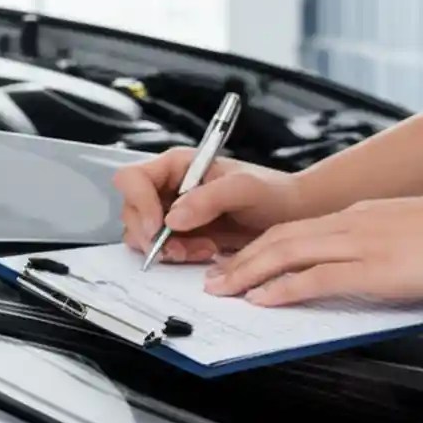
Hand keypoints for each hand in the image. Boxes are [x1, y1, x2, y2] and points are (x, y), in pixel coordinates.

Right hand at [113, 148, 305, 261]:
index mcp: (176, 166)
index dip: (138, 203)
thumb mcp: (245, 188)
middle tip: (180, 248)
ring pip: (142, 234)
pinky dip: (179, 257)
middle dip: (152, 235)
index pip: (132, 179)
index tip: (159, 227)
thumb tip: (173, 218)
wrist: (291, 216)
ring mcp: (171, 212)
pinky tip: (207, 252)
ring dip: (168, 248)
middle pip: (130, 211)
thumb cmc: (273, 193)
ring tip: (204, 248)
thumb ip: (208, 198)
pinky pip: (161, 250)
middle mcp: (168, 187)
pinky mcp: (179, 235)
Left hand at [204, 180, 422, 305]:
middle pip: (278, 239)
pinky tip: (263, 299)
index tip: (235, 263)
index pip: (294, 230)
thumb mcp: (410, 234)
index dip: (258, 248)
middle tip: (213, 279)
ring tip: (222, 290)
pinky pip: (317, 277)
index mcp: (359, 216)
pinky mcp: (376, 268)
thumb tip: (366, 267)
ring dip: (247, 273)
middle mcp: (351, 225)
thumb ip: (381, 245)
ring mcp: (361, 245)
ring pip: (286, 253)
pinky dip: (283, 288)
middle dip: (239, 261)